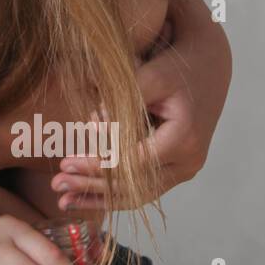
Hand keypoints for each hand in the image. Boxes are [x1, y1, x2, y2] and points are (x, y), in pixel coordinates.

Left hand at [50, 0, 231, 209]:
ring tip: (63, 200)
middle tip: (56, 186)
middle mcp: (188, 162)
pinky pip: (141, 188)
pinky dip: (112, 192)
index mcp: (183, 140)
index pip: (131, 164)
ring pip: (137, 195)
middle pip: (134, 188)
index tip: (64, 163)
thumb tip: (91, 123)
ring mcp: (183, 169)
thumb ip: (123, 98)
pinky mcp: (174, 168)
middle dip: (92, 189)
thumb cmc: (176, 65)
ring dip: (99, 198)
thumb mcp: (151, 74)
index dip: (96, 166)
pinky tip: (83, 196)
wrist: (207, 64)